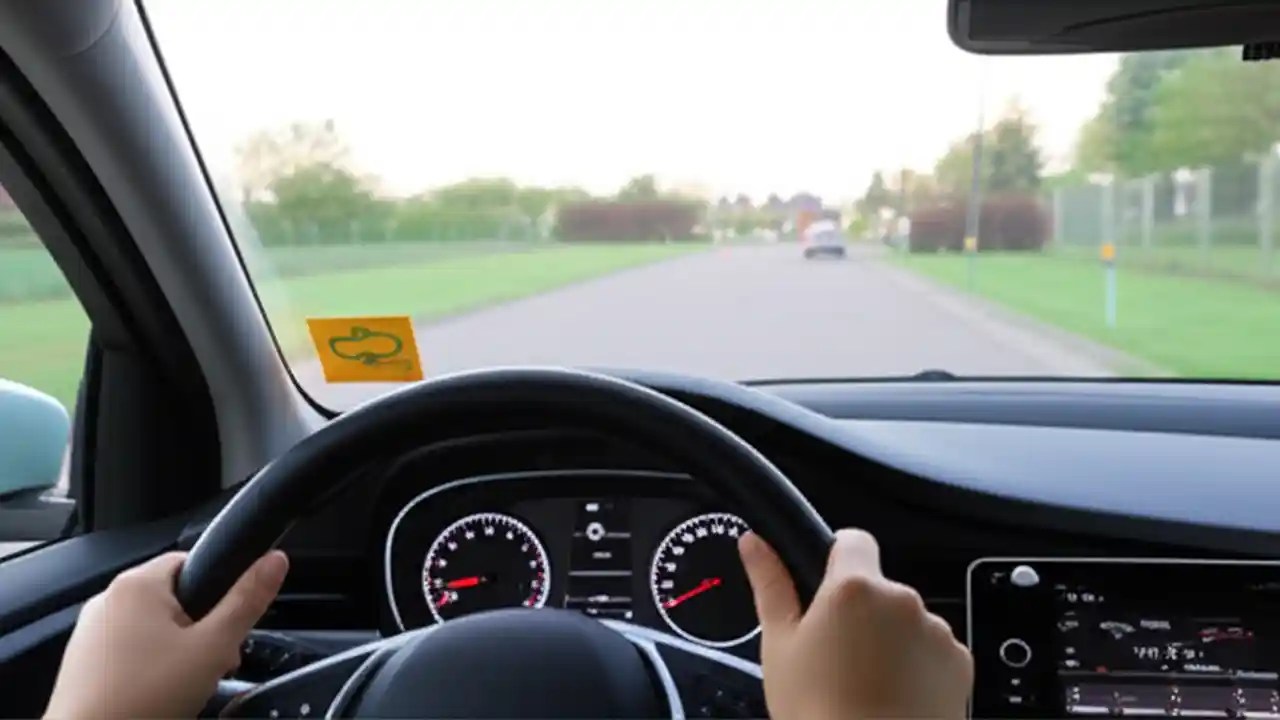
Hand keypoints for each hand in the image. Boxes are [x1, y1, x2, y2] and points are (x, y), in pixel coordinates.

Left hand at [44, 550, 287, 719]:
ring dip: (176, 651)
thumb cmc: (147, 697)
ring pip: (151, 628)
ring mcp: (88, 632)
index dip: (218, 592)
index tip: (226, 629)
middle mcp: (106, 599)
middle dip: (200, 630)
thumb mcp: (212, 648)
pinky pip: (127, 651)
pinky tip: (155, 696)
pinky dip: (147, 667)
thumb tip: (275, 559)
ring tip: (183, 686)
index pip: (192, 562)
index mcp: (137, 584)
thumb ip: (246, 601)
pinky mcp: (80, 662)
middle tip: (211, 664)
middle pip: (173, 599)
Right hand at [739, 529, 972, 719]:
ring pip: (906, 620)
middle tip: (835, 656)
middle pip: (878, 587)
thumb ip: (770, 585)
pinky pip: (933, 650)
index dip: (836, 561)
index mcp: (854, 587)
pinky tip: (895, 697)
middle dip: (860, 611)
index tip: (824, 595)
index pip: (852, 540)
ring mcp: (936, 631)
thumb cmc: (817, 712)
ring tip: (866, 684)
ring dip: (891, 639)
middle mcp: (902, 599)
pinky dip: (918, 665)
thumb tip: (752, 542)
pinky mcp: (961, 663)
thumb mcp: (779, 647)